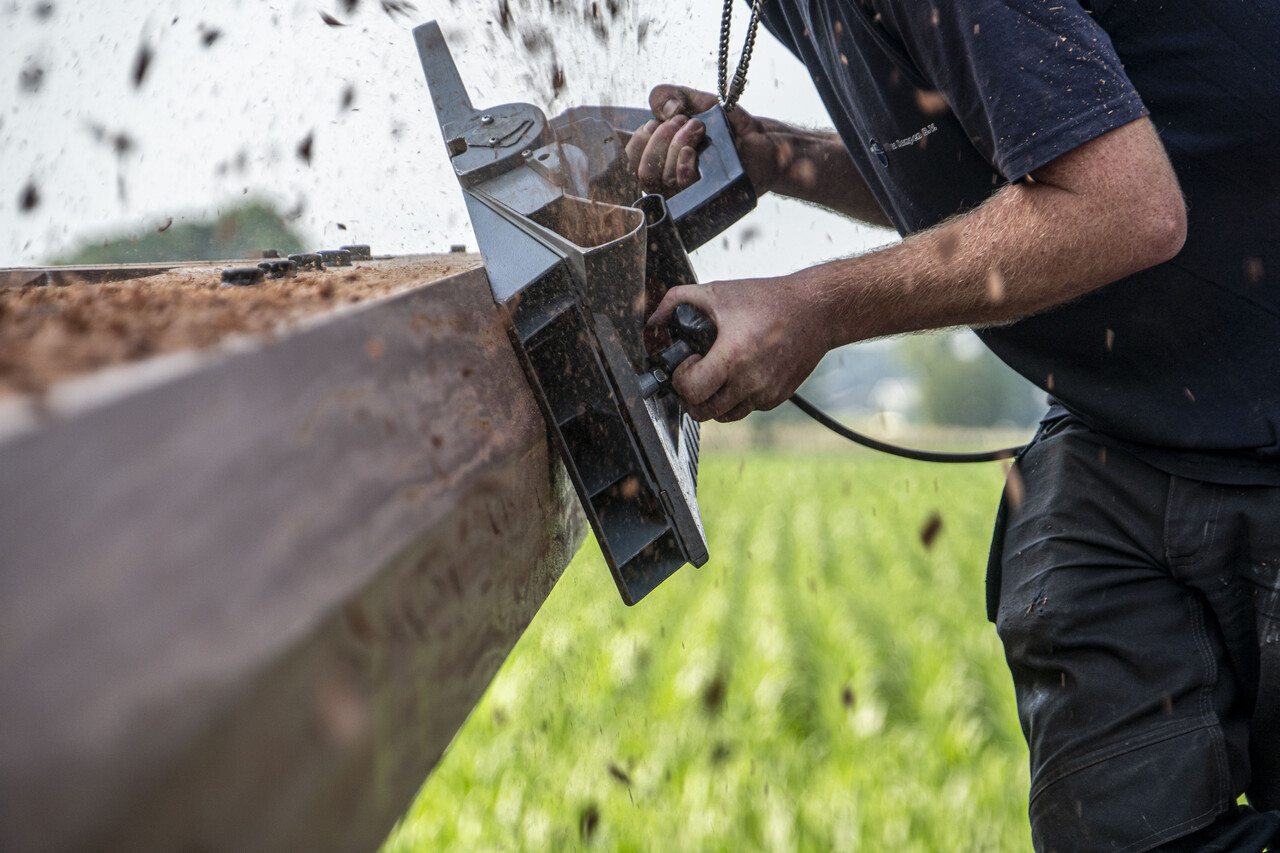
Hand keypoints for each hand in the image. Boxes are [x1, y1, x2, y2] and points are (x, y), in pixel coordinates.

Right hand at [625, 85, 778, 196]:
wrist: (763, 141)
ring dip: (674, 146)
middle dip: (660, 139)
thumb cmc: (728, 127)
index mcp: (661, 162)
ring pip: (662, 180)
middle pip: (644, 173)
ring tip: (697, 128)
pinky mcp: (706, 201)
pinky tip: (692, 152)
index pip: (630, 162)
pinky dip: (682, 167)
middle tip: (684, 121)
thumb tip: (666, 109)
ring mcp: (688, 195)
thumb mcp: (695, 101)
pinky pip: (683, 190)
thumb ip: (668, 96)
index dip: (639, 140)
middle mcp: (670, 183)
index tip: (657, 121)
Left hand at [648, 273, 831, 421]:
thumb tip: (653, 321)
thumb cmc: (768, 299)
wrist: (816, 310)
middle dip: (690, 395)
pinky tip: (736, 376)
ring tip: (712, 378)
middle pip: (703, 411)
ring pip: (724, 416)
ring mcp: (765, 393)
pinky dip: (735, 399)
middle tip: (693, 375)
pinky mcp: (777, 398)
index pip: (691, 390)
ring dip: (711, 402)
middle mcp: (750, 381)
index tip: (687, 363)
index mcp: (733, 356)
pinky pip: (746, 409)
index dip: (680, 379)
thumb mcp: (717, 292)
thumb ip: (676, 301)